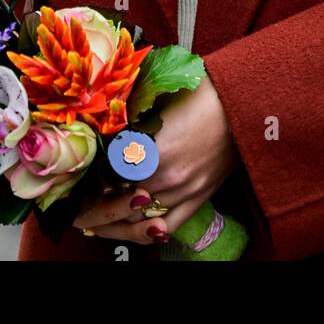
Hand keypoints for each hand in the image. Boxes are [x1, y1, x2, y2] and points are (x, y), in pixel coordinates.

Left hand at [71, 75, 240, 245]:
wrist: (242, 101)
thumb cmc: (202, 92)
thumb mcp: (159, 99)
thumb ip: (131, 119)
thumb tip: (106, 127)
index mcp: (151, 149)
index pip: (108, 173)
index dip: (92, 177)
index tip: (82, 177)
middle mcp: (165, 176)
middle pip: (119, 201)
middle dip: (97, 207)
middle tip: (82, 209)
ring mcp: (184, 191)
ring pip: (140, 220)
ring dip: (117, 224)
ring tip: (100, 223)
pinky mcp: (200, 197)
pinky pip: (168, 225)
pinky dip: (149, 231)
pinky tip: (137, 228)